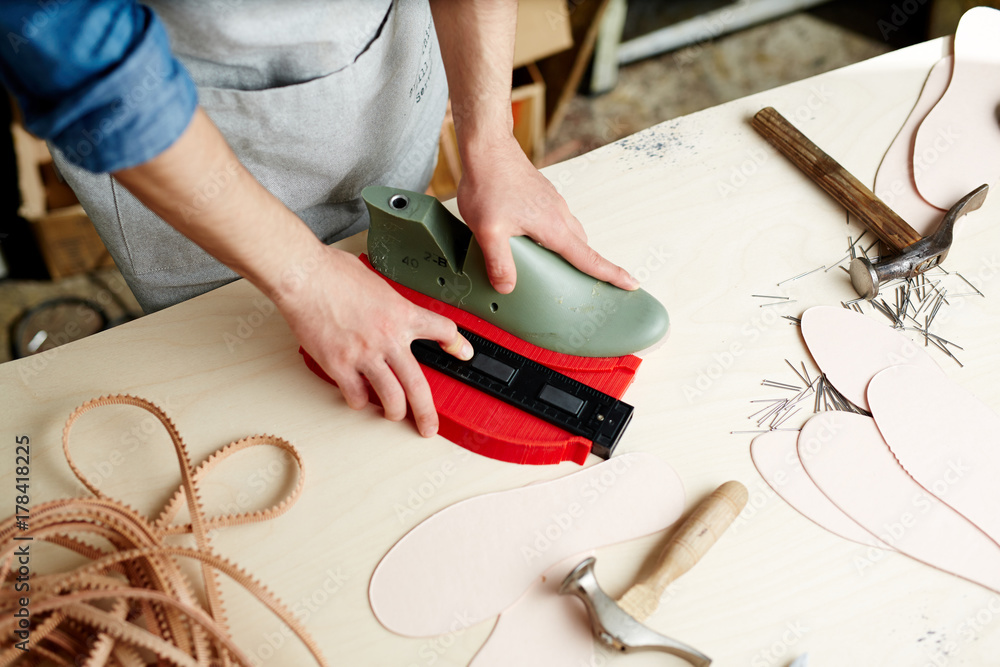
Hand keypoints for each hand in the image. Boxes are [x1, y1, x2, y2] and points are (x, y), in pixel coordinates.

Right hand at [277, 246, 472, 436]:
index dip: (457, 344)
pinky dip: (358, 401)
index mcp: (401, 314)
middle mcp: (389, 338)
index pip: (442, 330)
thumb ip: (387, 302)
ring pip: (390, 398)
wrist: (303, 276)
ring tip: (393, 414)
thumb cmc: (332, 271)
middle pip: (418, 386)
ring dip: (394, 411)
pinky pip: (356, 395)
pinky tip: (357, 397)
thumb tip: (386, 308)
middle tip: (429, 426)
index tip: (464, 352)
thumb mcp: (376, 282)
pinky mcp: (339, 365)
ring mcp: (365, 355)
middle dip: (427, 412)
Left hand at [456, 137, 638, 294]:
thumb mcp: (488, 231)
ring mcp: (553, 203)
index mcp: (553, 227)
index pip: (589, 258)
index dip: (612, 274)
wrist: (489, 147)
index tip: (632, 283)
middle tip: (585, 285)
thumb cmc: (489, 185)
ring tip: (552, 266)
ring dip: (569, 250)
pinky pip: (558, 221)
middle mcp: (559, 214)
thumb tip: (507, 288)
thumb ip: (499, 262)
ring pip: (570, 233)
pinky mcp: (543, 196)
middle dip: (589, 266)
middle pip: (582, 247)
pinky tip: (532, 239)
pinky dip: (556, 235)